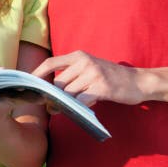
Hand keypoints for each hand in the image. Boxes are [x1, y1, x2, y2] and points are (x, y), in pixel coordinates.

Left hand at [31, 50, 146, 106]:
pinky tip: (82, 110)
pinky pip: (82, 100)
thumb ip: (72, 76)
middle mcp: (84, 62)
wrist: (138, 81)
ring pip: (69, 93)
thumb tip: (51, 93)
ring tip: (65, 109)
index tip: (29, 84)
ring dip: (65, 104)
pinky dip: (79, 107)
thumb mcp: (90, 68)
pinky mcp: (102, 87)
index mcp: (79, 56)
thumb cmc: (111, 77)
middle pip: (59, 83)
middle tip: (51, 106)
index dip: (37, 74)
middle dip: (54, 97)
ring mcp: (93, 74)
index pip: (51, 63)